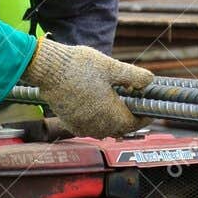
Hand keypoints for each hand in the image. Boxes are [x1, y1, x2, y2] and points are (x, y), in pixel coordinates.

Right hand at [18, 38, 153, 138]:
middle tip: (134, 105)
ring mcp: (82, 126)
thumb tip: (149, 80)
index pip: (134, 123)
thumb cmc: (78, 66)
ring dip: (113, 121)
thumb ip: (133, 75)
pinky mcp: (70, 123)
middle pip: (120, 129)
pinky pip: (89, 128)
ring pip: (105, 130)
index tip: (149, 110)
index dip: (144, 117)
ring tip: (116, 105)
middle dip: (129, 119)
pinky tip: (97, 107)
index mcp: (110, 114)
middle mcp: (97, 125)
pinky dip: (97, 121)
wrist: (48, 68)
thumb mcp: (111, 67)